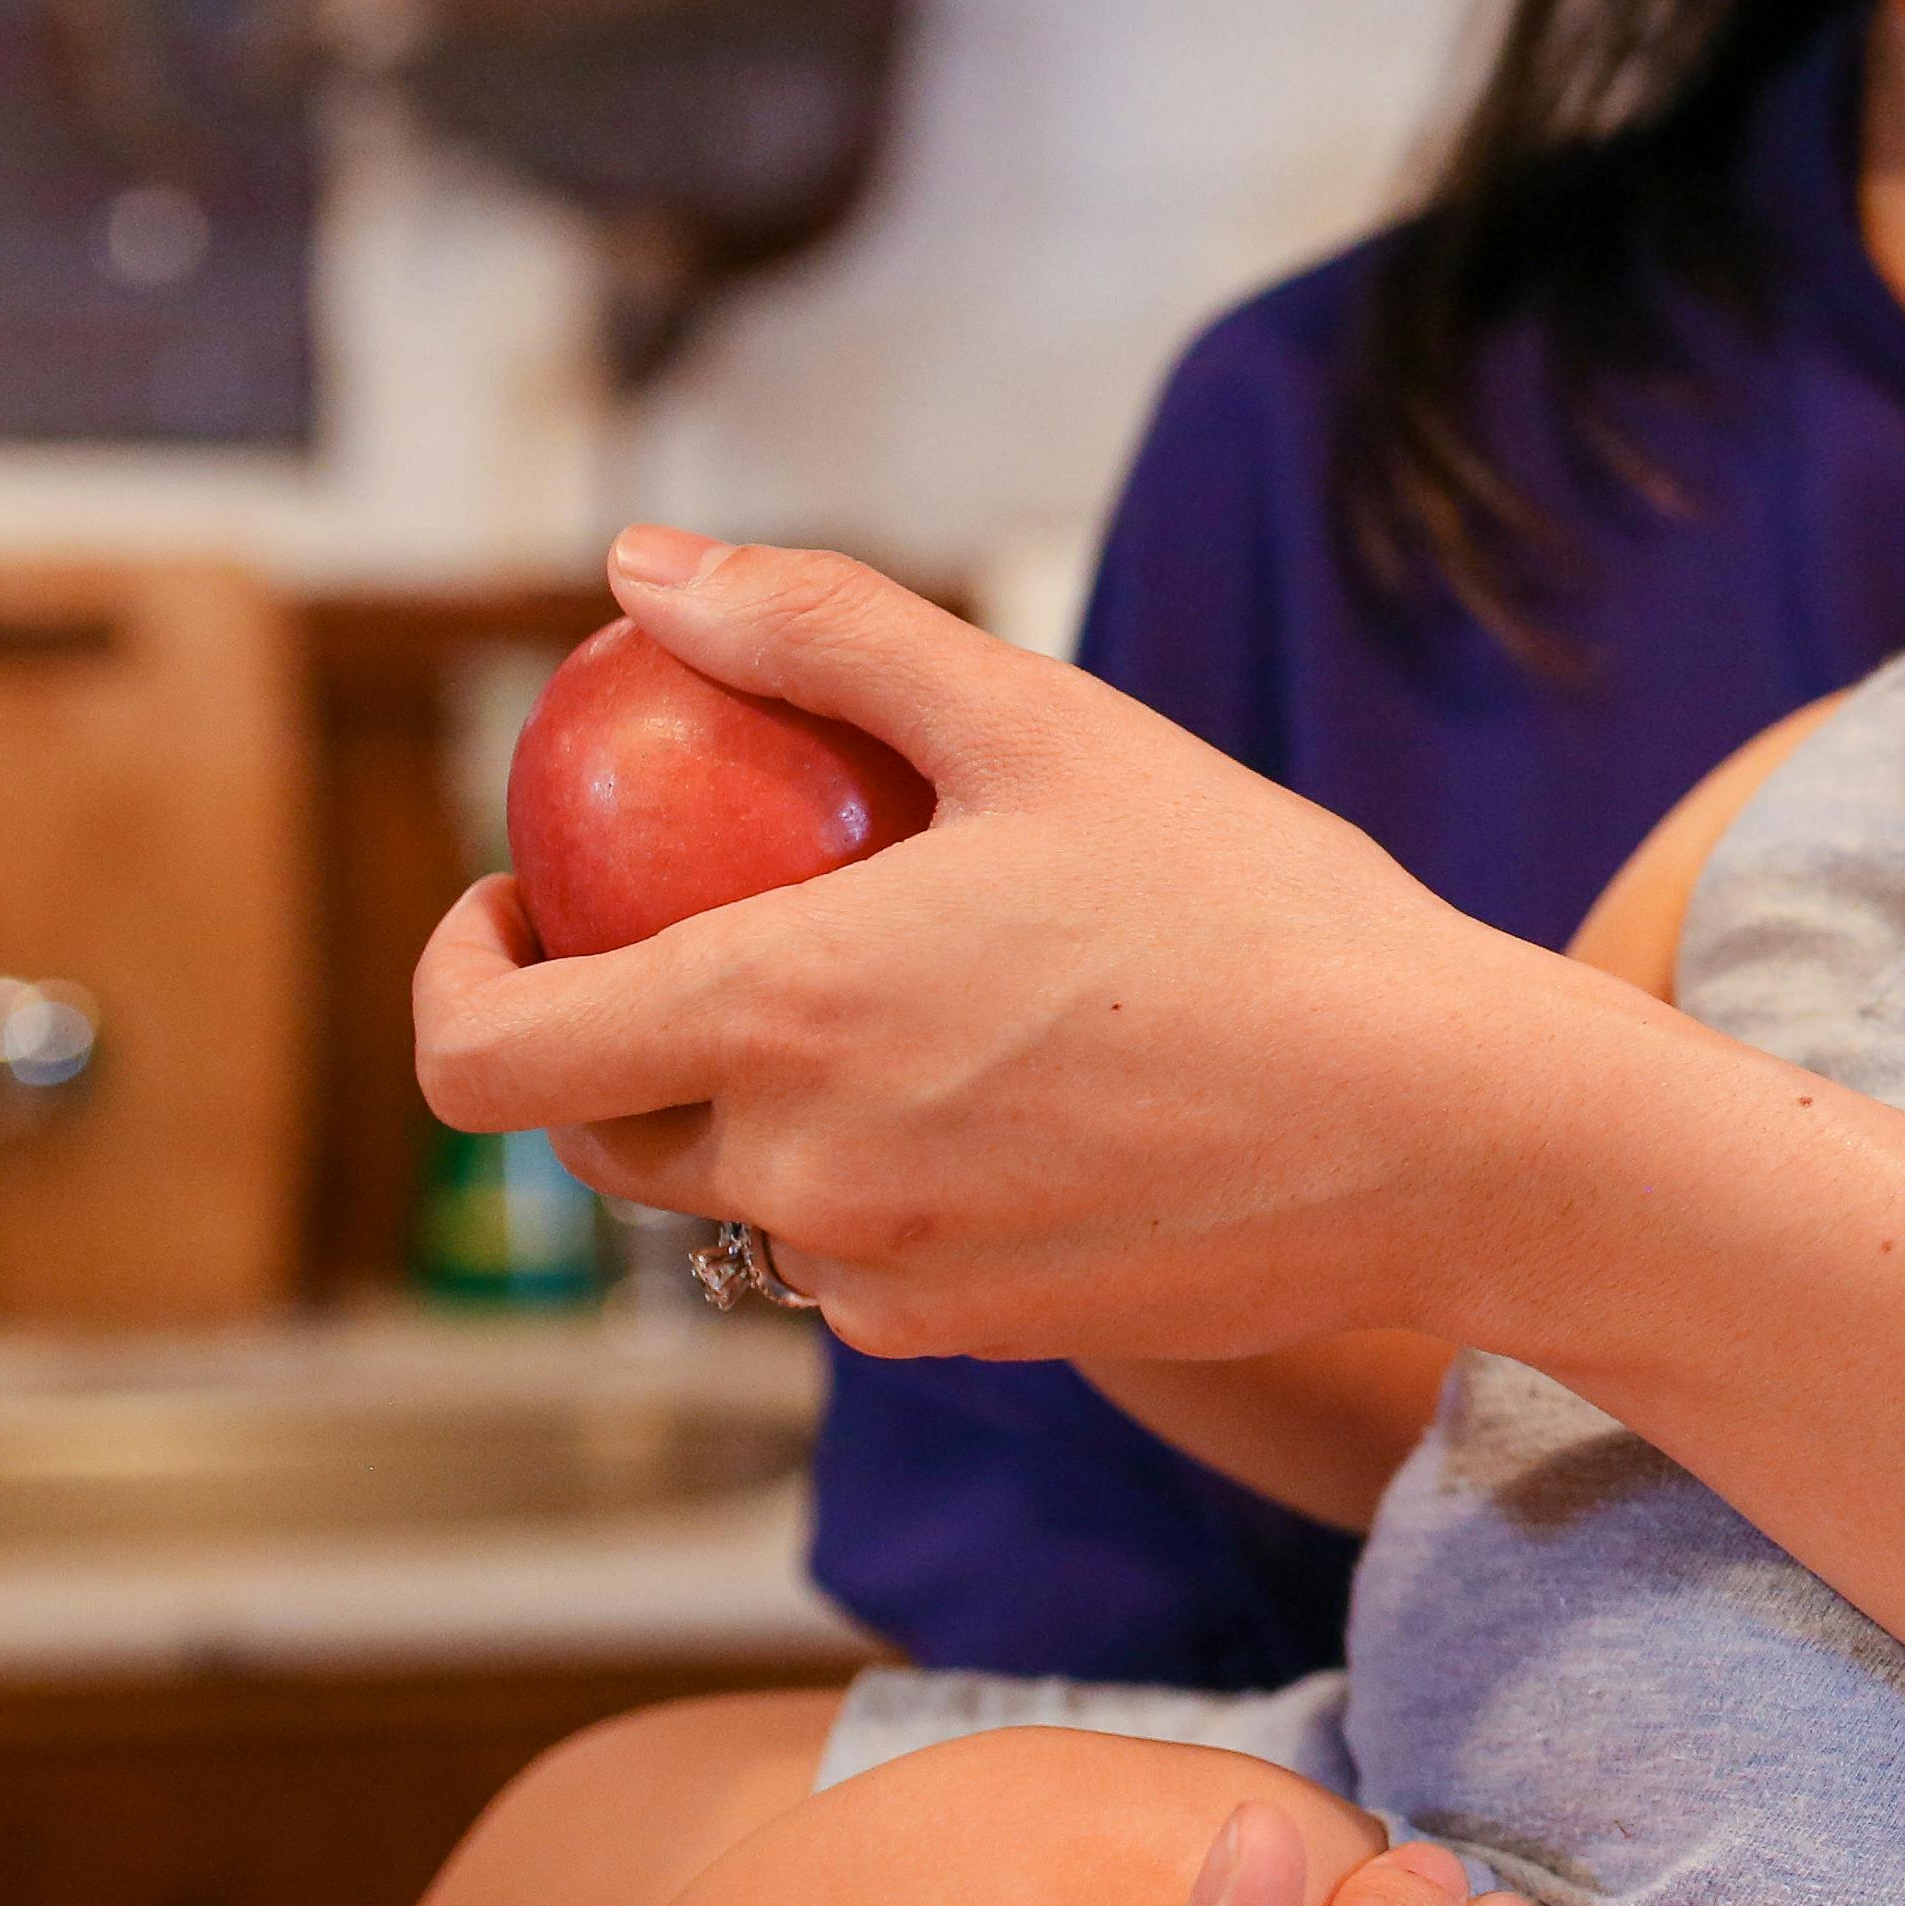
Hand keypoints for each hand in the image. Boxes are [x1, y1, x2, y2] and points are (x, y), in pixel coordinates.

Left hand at [413, 532, 1574, 1359]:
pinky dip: (870, 1181)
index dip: (458, 975)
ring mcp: (878, 1276)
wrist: (1447, 1128)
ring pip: (732, 1196)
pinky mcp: (965, 1337)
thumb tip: (644, 569)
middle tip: (691, 925)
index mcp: (780, 1012)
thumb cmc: (1261, 911)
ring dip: (754, 1106)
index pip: (482, 1054)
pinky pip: (850, 1260)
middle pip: (591, 1132)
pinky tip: (999, 1098)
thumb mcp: (1049, 724)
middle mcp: (799, 1172)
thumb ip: (826, 635)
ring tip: (896, 997)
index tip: (519, 897)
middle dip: (595, 1030)